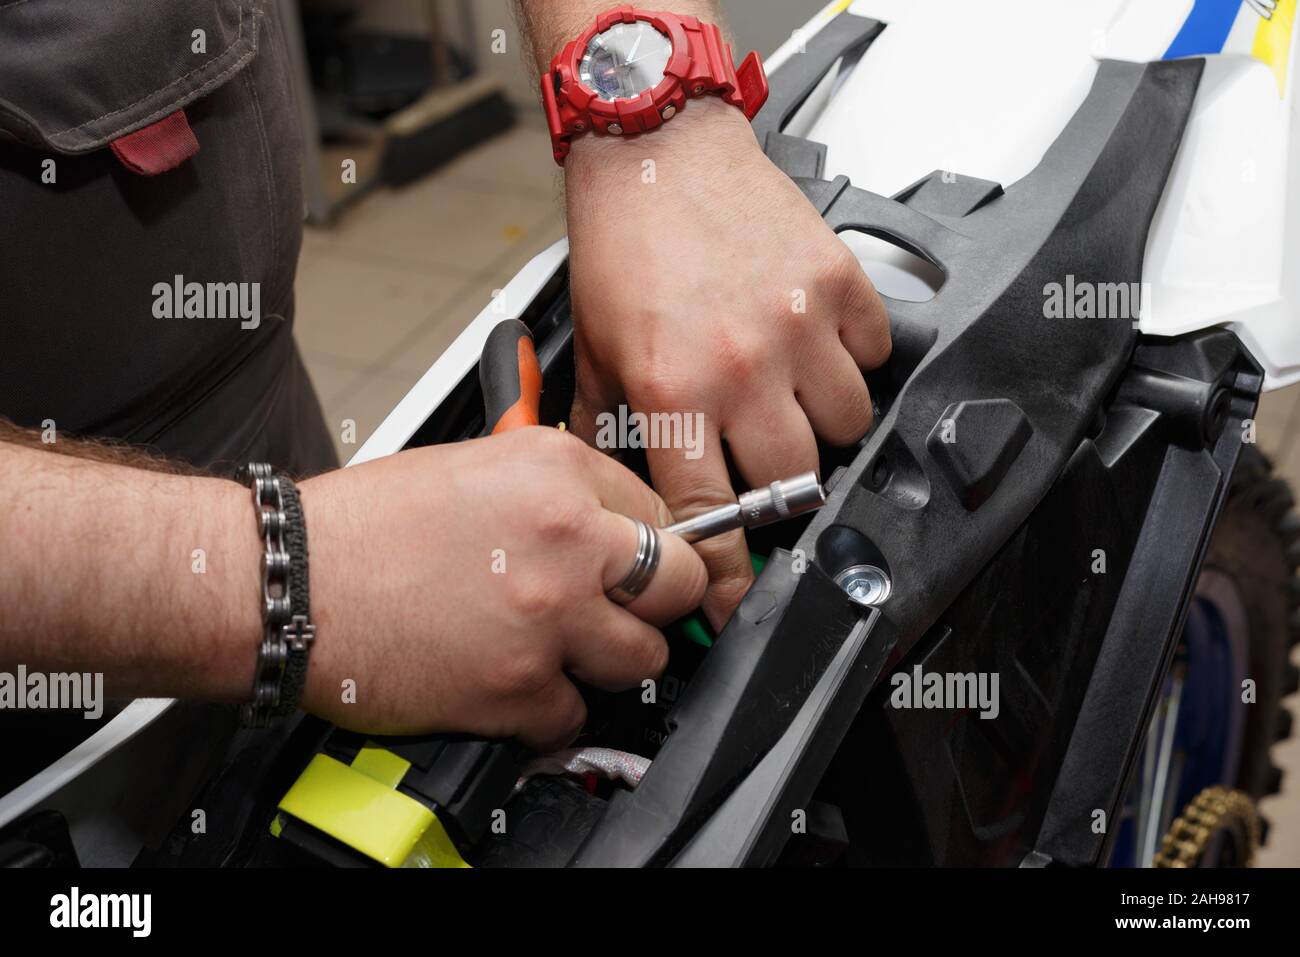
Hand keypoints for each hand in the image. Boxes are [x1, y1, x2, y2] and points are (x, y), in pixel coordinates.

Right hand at [297, 428, 706, 751]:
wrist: (290, 584)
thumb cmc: (363, 526)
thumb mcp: (473, 467)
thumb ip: (552, 492)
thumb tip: (606, 524)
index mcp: (555, 471)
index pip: (662, 513)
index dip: (652, 545)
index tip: (642, 565)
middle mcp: (566, 540)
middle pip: (678, 583)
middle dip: (657, 601)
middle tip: (624, 608)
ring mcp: (548, 618)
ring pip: (641, 657)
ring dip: (606, 659)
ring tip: (558, 647)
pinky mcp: (517, 687)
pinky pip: (573, 714)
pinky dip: (548, 709)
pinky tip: (511, 682)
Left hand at [563, 97, 890, 628]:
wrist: (659, 153)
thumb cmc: (623, 248)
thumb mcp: (595, 355)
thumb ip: (609, 435)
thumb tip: (621, 498)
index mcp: (674, 393)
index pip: (711, 519)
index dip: (726, 579)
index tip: (735, 603)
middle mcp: (742, 367)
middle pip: (797, 485)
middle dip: (781, 494)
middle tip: (764, 470)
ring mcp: (800, 325)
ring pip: (850, 426)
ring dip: (823, 427)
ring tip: (788, 397)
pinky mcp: (842, 283)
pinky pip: (876, 355)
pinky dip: (854, 362)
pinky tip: (814, 345)